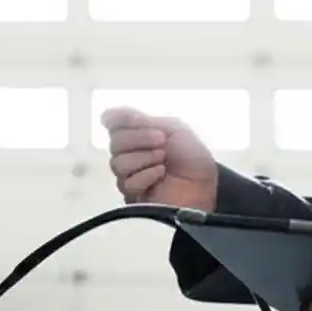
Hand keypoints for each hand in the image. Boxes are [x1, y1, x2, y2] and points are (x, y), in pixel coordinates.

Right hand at [101, 106, 217, 210]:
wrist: (203, 184)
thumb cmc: (192, 156)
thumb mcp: (173, 128)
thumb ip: (141, 120)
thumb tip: (108, 115)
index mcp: (138, 134)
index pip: (113, 123)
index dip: (121, 120)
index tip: (135, 121)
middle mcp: (129, 153)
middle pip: (115, 142)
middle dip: (139, 139)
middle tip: (162, 142)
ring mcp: (129, 175)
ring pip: (118, 163)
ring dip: (145, 158)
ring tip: (164, 161)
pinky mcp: (132, 196)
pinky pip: (128, 182)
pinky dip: (147, 176)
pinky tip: (160, 175)